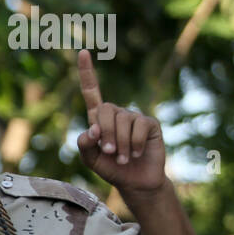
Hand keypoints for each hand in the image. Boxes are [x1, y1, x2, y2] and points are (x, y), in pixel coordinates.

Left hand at [74, 50, 167, 194]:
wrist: (135, 182)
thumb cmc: (111, 169)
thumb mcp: (91, 160)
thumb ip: (84, 145)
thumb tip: (92, 129)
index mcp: (98, 119)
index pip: (91, 91)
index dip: (87, 73)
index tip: (83, 52)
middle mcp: (117, 113)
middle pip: (106, 110)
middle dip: (106, 133)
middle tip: (110, 153)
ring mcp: (134, 117)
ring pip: (122, 121)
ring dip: (121, 143)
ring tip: (123, 158)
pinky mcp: (150, 124)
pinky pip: (139, 127)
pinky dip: (134, 144)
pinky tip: (136, 153)